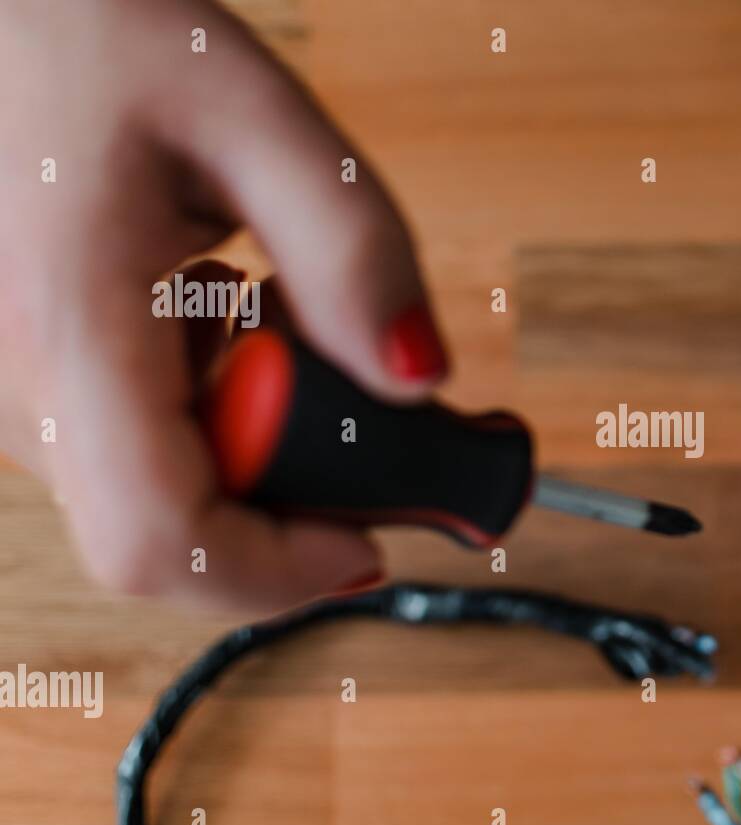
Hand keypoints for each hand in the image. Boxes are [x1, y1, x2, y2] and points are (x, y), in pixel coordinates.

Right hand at [0, 0, 445, 611]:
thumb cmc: (88, 33)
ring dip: (253, 440)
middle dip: (292, 491)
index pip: (162, 543)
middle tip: (349, 393)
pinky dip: (205, 410)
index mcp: (69, 327)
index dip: (279, 573)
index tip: (370, 541)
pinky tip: (209, 315)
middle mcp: (15, 382)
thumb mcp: (251, 111)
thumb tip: (418, 380)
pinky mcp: (21, 378)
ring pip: (157, 492)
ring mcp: (9, 389)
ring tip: (261, 312)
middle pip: (176, 530)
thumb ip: (350, 247)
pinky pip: (130, 446)